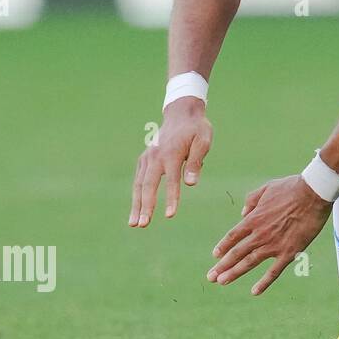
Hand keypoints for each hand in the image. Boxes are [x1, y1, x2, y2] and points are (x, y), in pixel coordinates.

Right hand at [130, 98, 212, 226]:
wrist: (182, 114)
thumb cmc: (196, 130)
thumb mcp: (203, 142)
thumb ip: (196, 162)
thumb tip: (191, 184)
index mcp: (172, 153)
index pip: (171, 180)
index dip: (171, 198)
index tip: (170, 215)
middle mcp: (156, 156)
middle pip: (148, 185)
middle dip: (145, 206)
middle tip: (142, 224)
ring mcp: (147, 157)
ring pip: (139, 184)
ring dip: (136, 204)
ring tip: (134, 224)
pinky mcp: (144, 159)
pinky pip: (139, 179)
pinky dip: (136, 195)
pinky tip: (136, 210)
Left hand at [206, 175, 330, 294]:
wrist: (314, 193)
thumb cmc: (292, 187)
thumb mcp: (267, 187)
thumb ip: (251, 200)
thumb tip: (242, 213)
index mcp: (254, 218)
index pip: (233, 236)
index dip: (223, 247)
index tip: (215, 256)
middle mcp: (260, 234)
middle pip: (236, 252)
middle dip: (222, 266)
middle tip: (211, 277)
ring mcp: (274, 244)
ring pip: (249, 262)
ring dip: (234, 273)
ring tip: (222, 282)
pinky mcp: (289, 252)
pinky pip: (274, 271)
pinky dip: (264, 282)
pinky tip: (254, 292)